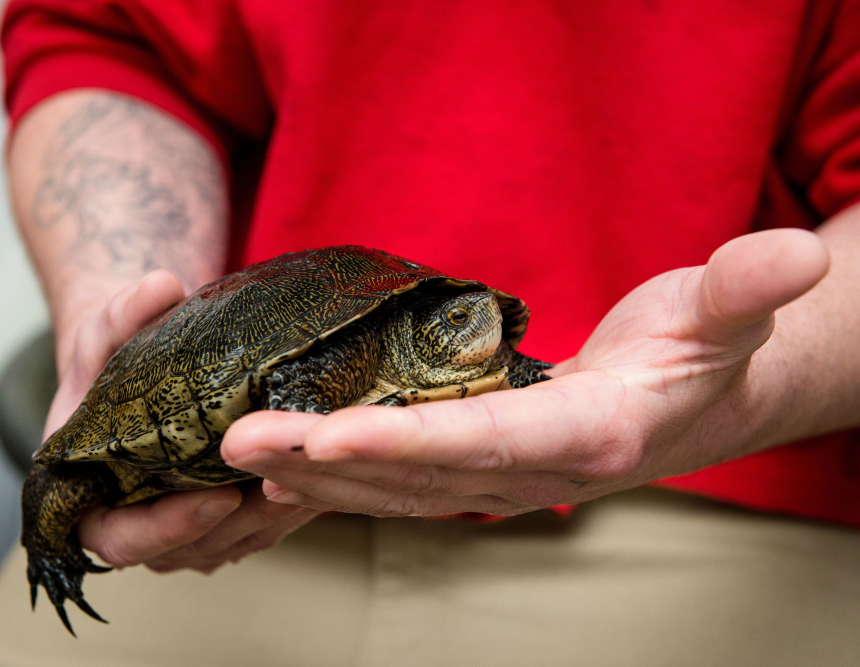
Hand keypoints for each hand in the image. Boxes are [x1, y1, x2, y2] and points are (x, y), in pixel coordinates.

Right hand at [47, 270, 317, 572]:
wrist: (139, 358)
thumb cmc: (111, 354)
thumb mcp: (106, 328)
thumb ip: (122, 313)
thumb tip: (161, 285)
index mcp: (90, 496)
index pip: (122, 540)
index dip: (169, 527)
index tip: (218, 496)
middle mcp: (138, 520)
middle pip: (191, 550)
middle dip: (241, 524)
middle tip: (284, 489)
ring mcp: (185, 521)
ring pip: (234, 541)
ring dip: (275, 519)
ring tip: (315, 484)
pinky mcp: (225, 511)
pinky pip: (260, 525)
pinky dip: (292, 506)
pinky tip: (325, 478)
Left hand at [221, 229, 830, 516]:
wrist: (693, 405)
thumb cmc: (700, 355)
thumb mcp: (726, 312)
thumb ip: (746, 288)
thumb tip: (794, 254)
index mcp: (586, 438)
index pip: (481, 444)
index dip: (403, 444)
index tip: (325, 439)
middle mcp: (529, 472)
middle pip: (413, 474)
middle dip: (322, 463)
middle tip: (235, 441)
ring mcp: (495, 479)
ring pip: (391, 487)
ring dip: (311, 475)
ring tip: (235, 450)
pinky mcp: (471, 468)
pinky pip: (393, 479)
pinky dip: (334, 477)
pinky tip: (279, 466)